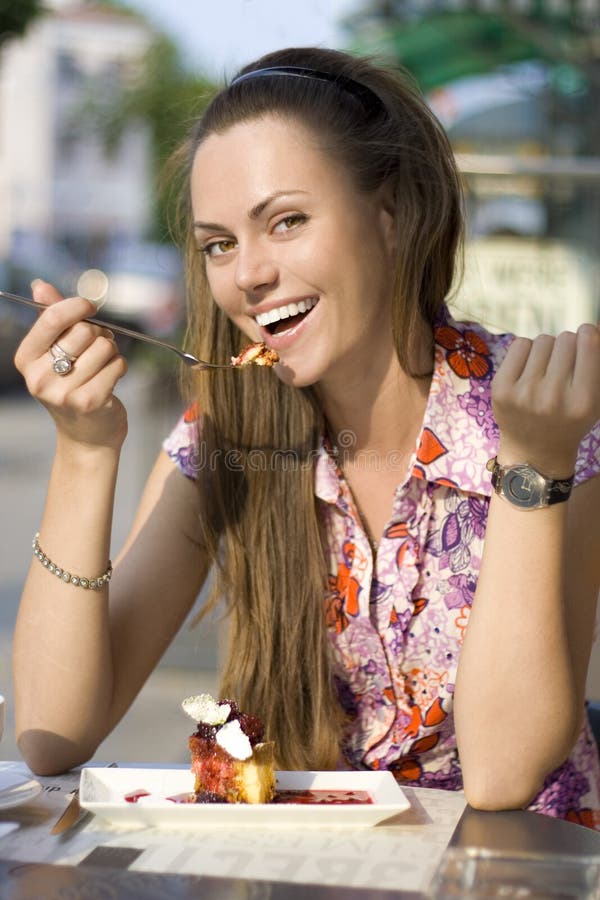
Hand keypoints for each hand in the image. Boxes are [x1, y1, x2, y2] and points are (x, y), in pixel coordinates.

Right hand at [14, 280, 127, 450]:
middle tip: (97, 348)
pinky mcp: (90, 401)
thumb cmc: (72, 385)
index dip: (76, 306)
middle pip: (83, 331)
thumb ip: (51, 319)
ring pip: (104, 347)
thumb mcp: (55, 352)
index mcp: (27, 360)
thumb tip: (40, 286)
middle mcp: (40, 378)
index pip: (51, 318)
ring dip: (111, 352)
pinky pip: (117, 364)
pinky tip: (111, 380)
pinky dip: (120, 367)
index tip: (89, 307)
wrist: (86, 435)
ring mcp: (64, 392)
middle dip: (98, 334)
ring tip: (103, 366)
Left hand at [491, 324, 599, 476]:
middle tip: (562, 365)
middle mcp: (553, 396)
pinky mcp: (501, 388)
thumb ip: (596, 365)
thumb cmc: (569, 422)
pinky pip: (519, 345)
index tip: (585, 337)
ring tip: (545, 370)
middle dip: (567, 347)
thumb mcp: (594, 401)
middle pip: (565, 339)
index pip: (588, 343)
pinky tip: (529, 370)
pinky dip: (527, 352)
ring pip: (542, 340)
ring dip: (546, 350)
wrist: (534, 453)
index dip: (587, 335)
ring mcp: (524, 392)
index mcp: (583, 400)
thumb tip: (593, 328)